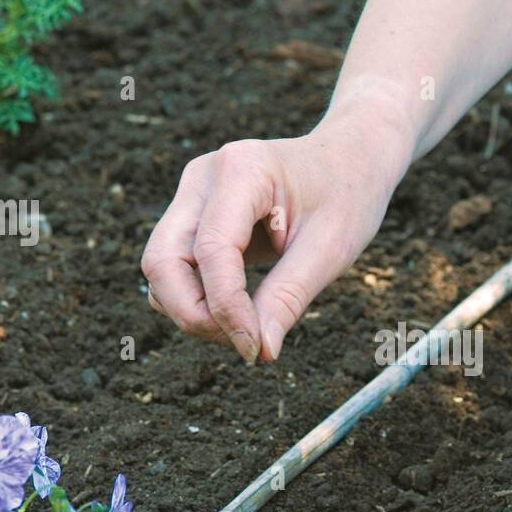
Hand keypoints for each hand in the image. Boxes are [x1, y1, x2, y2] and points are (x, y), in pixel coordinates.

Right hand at [141, 118, 405, 363]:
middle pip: (163, 261)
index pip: (212, 250)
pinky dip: (197, 299)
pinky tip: (240, 310)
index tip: (254, 350)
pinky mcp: (192, 214)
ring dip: (193, 311)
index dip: (227, 308)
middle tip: (245, 345)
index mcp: (243, 170)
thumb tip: (257, 352)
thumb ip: (288, 298)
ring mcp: (192, 194)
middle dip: (195, 314)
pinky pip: (175, 268)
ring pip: (161, 268)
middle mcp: (204, 177)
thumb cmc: (347, 196)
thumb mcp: (330, 249)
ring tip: (248, 327)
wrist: (350, 159)